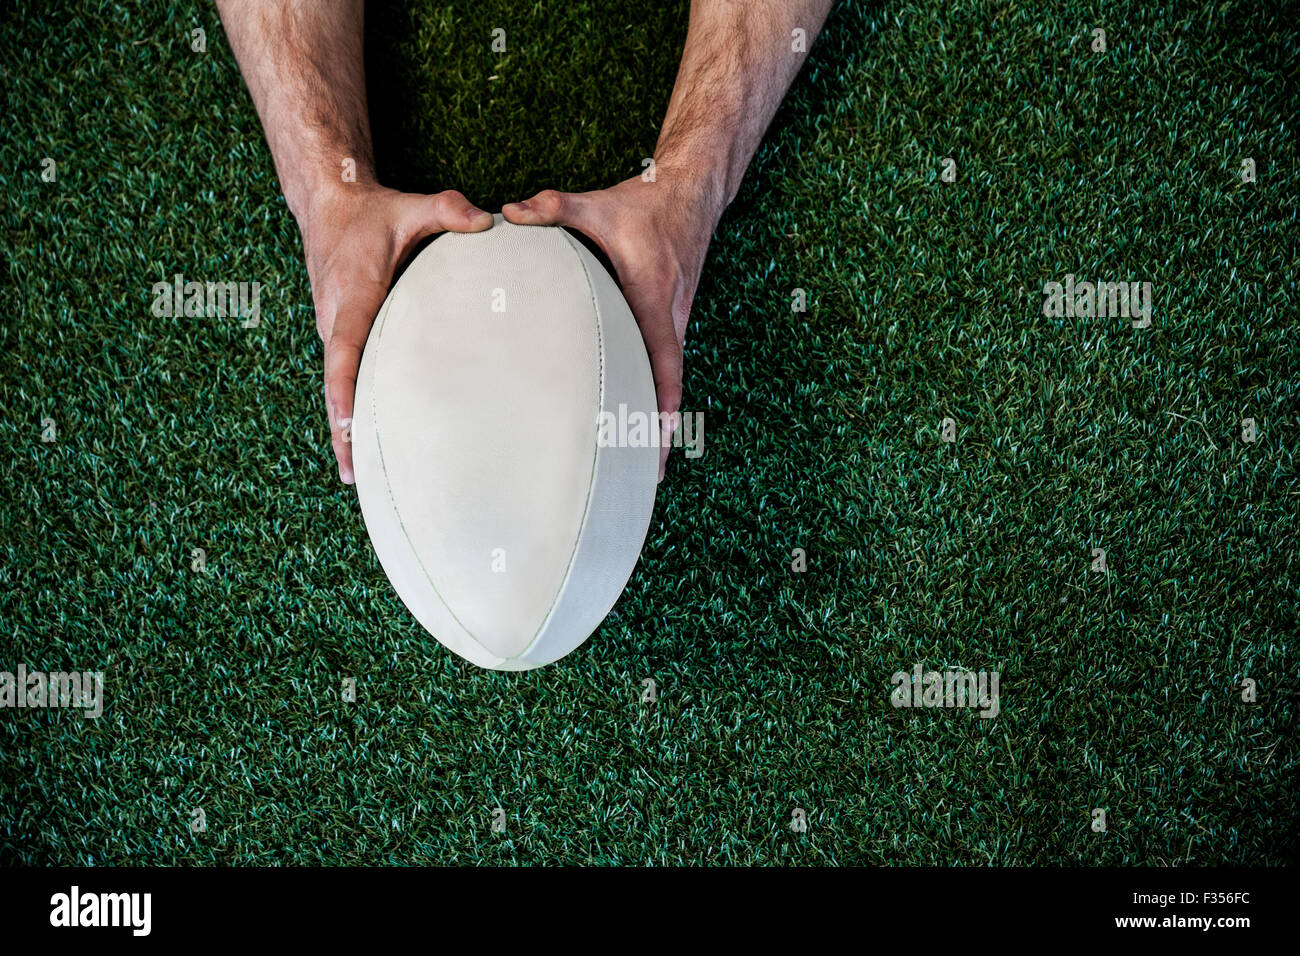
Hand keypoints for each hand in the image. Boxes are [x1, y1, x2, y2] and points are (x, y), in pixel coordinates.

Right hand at [299, 185, 492, 482]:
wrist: (329, 203)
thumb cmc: (372, 212)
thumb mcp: (410, 206)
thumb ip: (448, 210)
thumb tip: (485, 221)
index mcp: (353, 296)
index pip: (345, 351)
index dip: (345, 392)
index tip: (348, 428)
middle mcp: (334, 317)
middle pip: (337, 383)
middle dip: (343, 429)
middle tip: (358, 476)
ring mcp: (331, 326)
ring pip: (338, 383)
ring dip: (344, 425)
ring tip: (360, 475)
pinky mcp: (337, 330)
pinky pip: (343, 373)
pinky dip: (349, 406)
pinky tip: (364, 439)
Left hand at [502, 172, 720, 479]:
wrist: (692, 189)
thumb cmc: (647, 203)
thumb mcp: (600, 205)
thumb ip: (554, 209)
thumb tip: (510, 214)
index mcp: (654, 297)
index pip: (664, 362)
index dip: (660, 405)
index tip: (654, 444)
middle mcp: (672, 313)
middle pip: (669, 383)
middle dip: (659, 431)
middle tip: (644, 476)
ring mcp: (676, 316)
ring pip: (668, 376)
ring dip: (659, 415)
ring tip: (642, 460)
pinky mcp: (672, 314)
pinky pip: (665, 360)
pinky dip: (656, 390)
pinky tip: (636, 411)